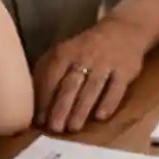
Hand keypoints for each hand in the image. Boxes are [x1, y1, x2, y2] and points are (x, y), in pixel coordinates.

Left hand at [34, 16, 147, 132]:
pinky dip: (109, 102)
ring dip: (82, 108)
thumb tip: (32, 100)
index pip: (52, 77)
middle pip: (71, 84)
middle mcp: (85, 56)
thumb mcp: (64, 51)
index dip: (45, 98)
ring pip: (92, 87)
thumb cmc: (86, 48)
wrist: (123, 30)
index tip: (40, 119)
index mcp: (66, 52)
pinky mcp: (126, 70)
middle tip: (55, 127)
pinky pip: (117, 88)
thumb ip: (48, 70)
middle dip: (62, 107)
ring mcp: (107, 63)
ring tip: (73, 127)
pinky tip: (100, 116)